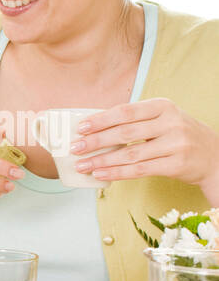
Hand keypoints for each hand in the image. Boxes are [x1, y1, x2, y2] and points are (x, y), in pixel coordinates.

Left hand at [72, 99, 218, 197]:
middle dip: (96, 141)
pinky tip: (100, 174)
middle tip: (75, 148)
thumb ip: (136, 121)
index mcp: (163, 106)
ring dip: (102, 161)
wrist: (213, 155)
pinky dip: (116, 173)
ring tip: (82, 165)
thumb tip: (94, 128)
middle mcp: (171, 123)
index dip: (101, 120)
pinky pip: (139, 170)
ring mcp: (175, 144)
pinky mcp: (175, 165)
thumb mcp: (163, 119)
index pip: (126, 111)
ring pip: (130, 154)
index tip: (81, 128)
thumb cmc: (178, 135)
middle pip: (125, 133)